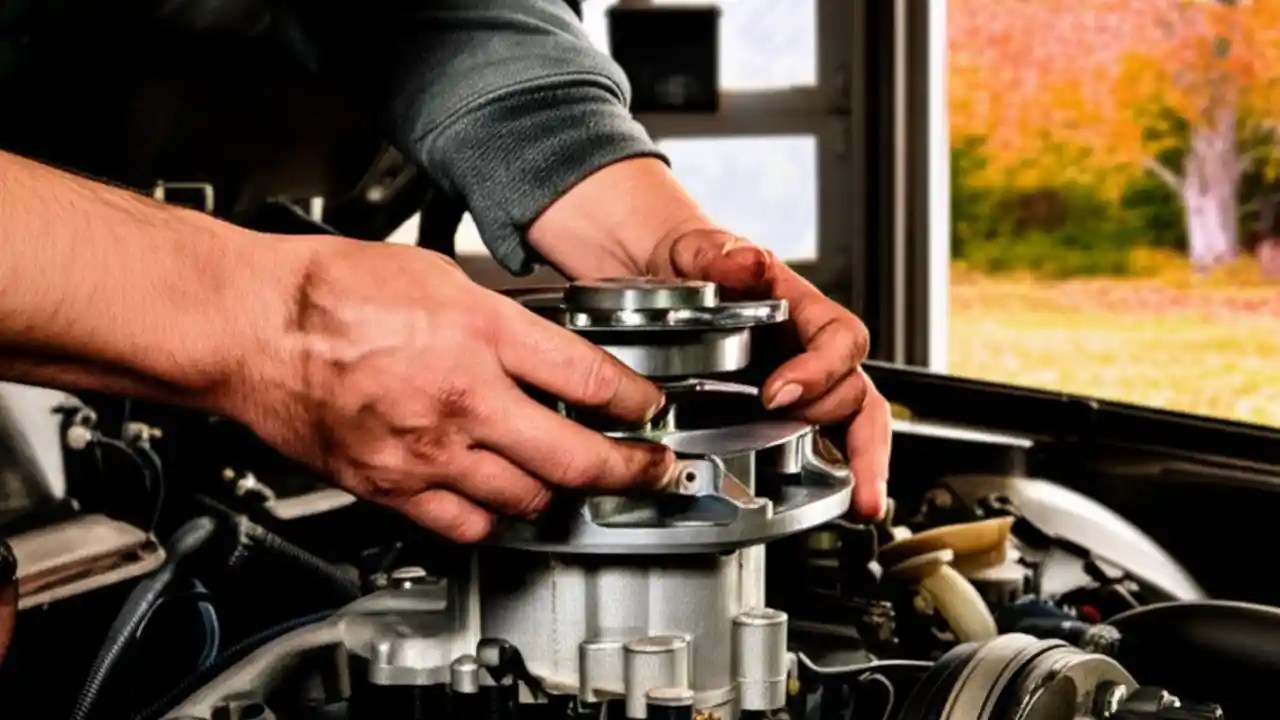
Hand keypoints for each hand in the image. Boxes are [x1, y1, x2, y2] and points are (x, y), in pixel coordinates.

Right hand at [231, 239, 676, 541]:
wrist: (253, 325)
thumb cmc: (330, 290)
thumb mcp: (438, 276)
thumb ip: (500, 320)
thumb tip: (543, 348)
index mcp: (481, 333)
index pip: (590, 381)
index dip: (636, 403)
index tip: (648, 412)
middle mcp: (463, 398)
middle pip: (575, 457)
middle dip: (628, 469)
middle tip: (647, 469)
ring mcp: (427, 451)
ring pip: (526, 500)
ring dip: (558, 494)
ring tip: (569, 481)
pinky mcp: (391, 485)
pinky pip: (464, 526)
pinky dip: (493, 521)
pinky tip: (499, 503)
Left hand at [647, 229, 891, 519]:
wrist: (632, 266)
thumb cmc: (670, 256)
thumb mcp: (683, 247)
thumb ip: (714, 253)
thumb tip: (750, 263)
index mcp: (789, 306)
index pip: (837, 338)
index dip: (820, 370)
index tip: (777, 394)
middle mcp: (797, 347)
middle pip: (854, 390)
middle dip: (857, 434)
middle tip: (837, 466)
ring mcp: (786, 383)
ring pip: (846, 422)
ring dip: (862, 462)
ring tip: (863, 502)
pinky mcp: (764, 415)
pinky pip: (812, 442)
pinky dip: (831, 472)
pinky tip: (840, 503)